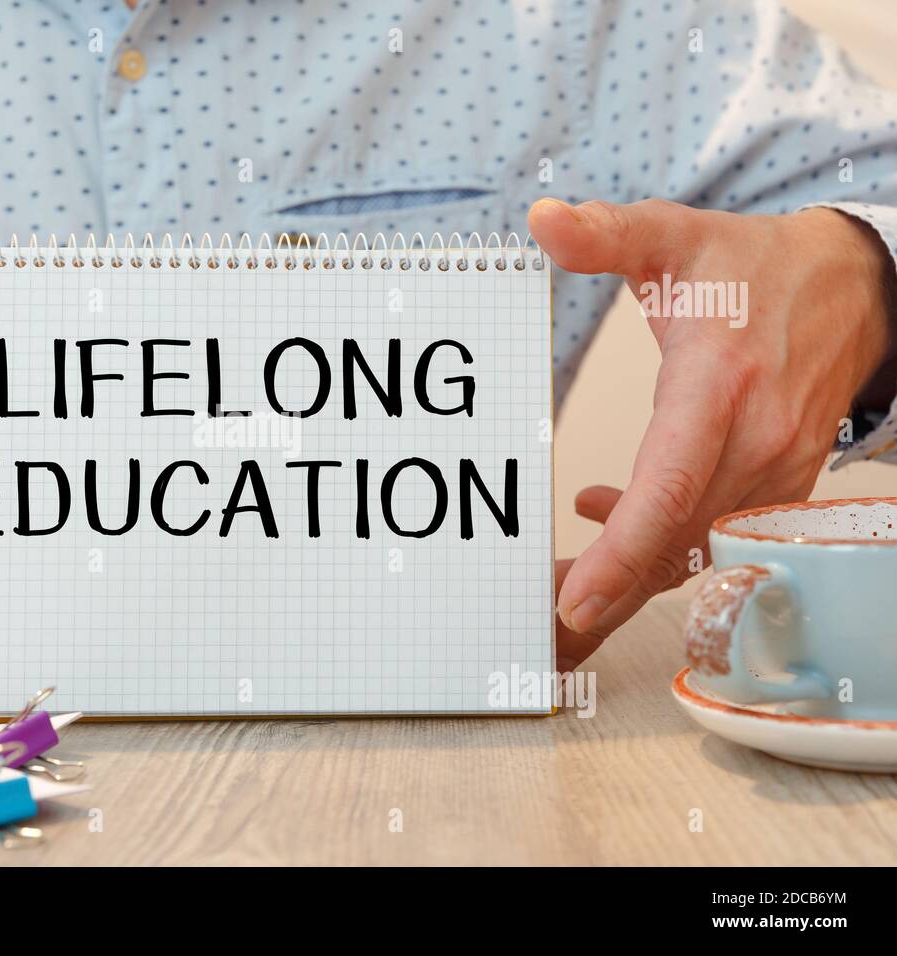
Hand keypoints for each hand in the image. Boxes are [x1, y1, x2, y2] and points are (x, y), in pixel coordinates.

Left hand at [530, 199, 893, 668]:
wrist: (853, 286)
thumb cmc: (751, 267)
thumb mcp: (672, 236)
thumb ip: (605, 234)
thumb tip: (542, 219)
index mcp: (719, 387)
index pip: (666, 487)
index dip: (619, 552)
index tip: (574, 602)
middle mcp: (755, 443)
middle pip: (674, 541)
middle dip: (607, 589)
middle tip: (543, 620)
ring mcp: (773, 472)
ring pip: (693, 549)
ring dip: (627, 571)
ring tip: (560, 579)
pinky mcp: (777, 485)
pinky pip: (711, 534)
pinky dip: (656, 541)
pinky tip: (601, 509)